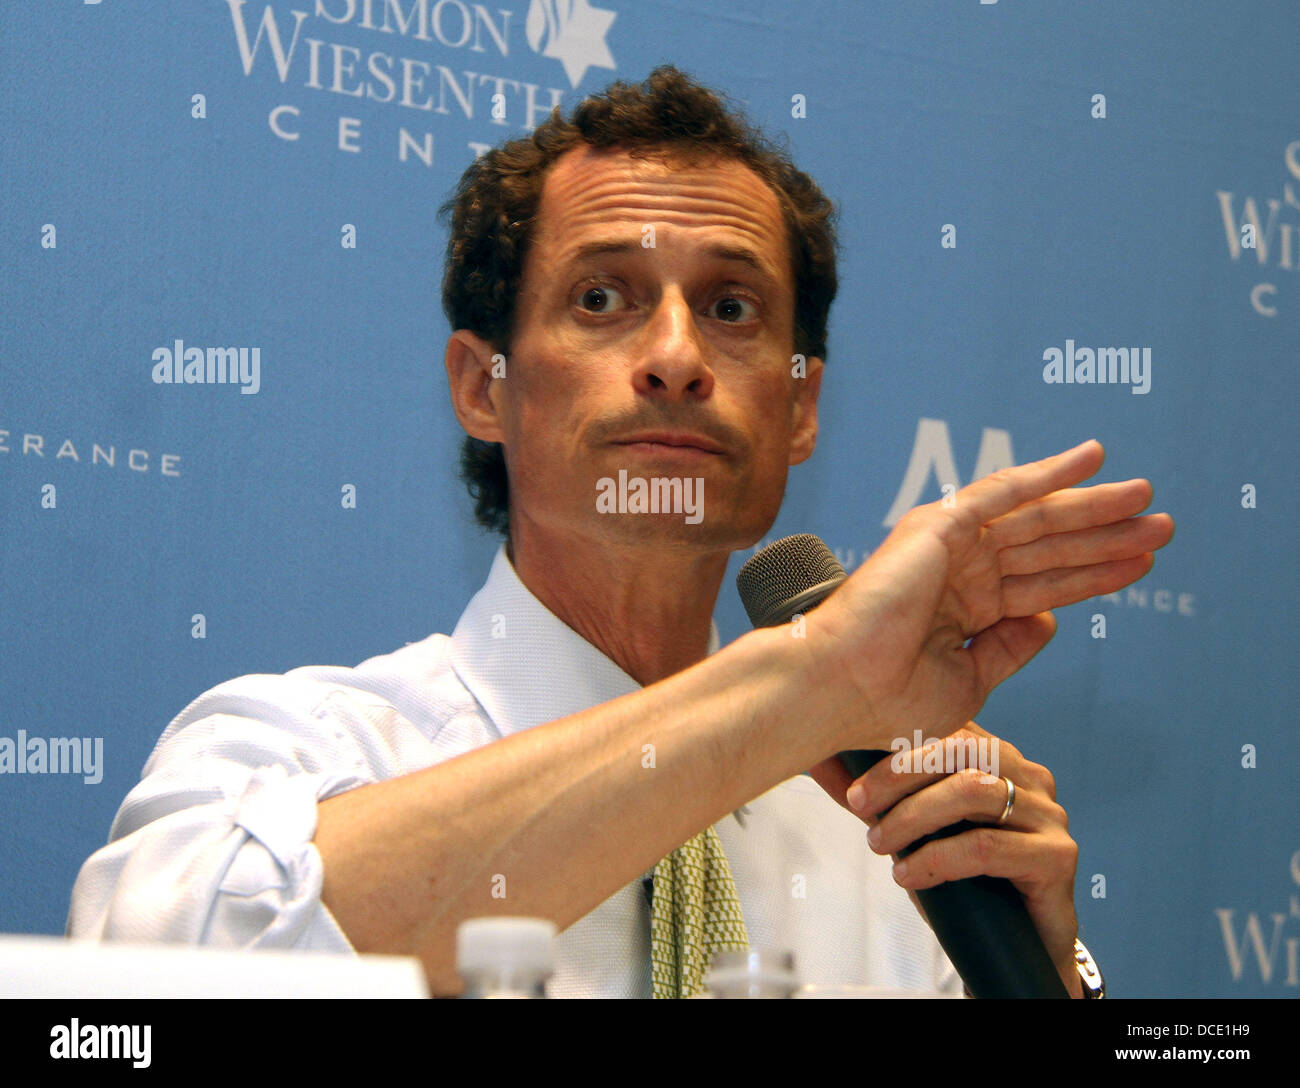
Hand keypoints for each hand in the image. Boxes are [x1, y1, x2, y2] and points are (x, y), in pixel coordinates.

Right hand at [808, 439, 1173, 751]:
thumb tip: (1050, 619)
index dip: (1093, 575)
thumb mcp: (971, 681)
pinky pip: (1000, 492)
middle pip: (1048, 547)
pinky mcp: (938, 525)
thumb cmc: (889, 699)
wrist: (842, 689)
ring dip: (1091, 505)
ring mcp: (950, 546)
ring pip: (1035, 519)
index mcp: (966, 610)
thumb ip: (1011, 647)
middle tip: (1160, 524)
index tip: (1141, 566)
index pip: (1043, 585)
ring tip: (1144, 496)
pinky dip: (1045, 473)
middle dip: (1104, 535)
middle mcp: (961, 571)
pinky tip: (1091, 459)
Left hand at [809, 722, 1083, 996]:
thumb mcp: (914, 833)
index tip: (850, 777)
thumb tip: (817, 762)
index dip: (893, 746)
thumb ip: (877, 798)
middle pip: (960, 749)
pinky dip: (937, 858)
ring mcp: (1050, 814)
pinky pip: (986, 845)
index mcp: (1001, 759)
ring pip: (972, 791)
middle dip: (898, 774)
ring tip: (879, 845)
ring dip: (913, 817)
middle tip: (858, 805)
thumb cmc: (965, 884)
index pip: (947, 729)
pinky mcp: (1058, 857)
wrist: (1020, 950)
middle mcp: (1031, 777)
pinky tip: (908, 875)